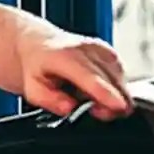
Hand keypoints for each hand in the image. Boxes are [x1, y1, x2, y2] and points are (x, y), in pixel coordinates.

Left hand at [17, 32, 132, 120]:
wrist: (38, 42)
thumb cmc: (36, 66)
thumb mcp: (32, 89)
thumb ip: (51, 101)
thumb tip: (71, 108)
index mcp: (64, 57)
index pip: (90, 78)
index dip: (106, 94)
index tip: (119, 107)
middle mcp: (86, 49)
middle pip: (111, 80)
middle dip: (111, 103)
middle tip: (95, 112)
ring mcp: (100, 48)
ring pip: (119, 79)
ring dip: (113, 95)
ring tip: (90, 98)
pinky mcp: (109, 52)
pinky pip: (120, 75)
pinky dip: (114, 86)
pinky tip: (98, 88)